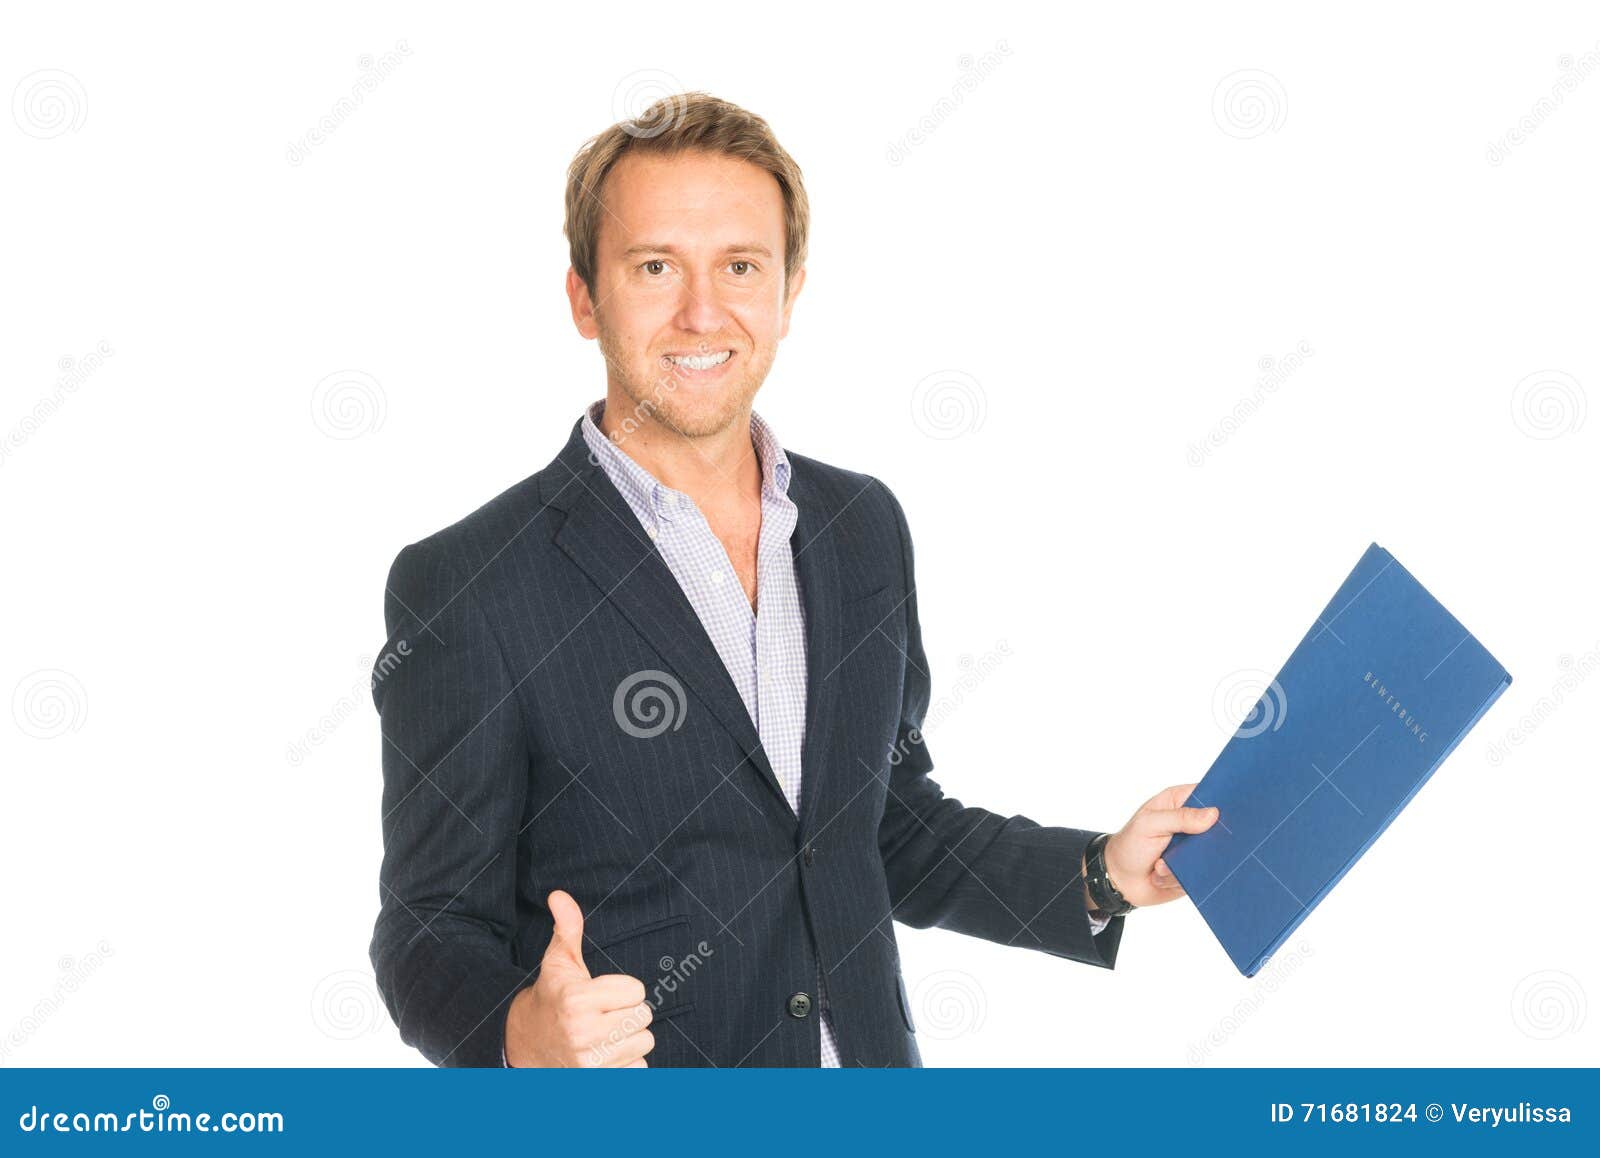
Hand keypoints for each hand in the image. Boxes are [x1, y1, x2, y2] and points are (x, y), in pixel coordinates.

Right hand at [504, 890, 655, 1066]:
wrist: (528, 1042)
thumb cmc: (552, 996)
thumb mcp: (559, 961)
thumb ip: (567, 928)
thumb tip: (560, 895)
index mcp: (577, 1001)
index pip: (637, 991)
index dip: (625, 988)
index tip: (604, 992)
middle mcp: (583, 1034)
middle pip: (644, 1016)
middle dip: (629, 1011)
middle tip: (605, 1012)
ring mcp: (591, 1063)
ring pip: (644, 1042)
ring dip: (630, 1037)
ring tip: (604, 1032)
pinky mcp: (598, 1083)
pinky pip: (640, 1067)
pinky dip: (628, 1061)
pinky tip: (606, 1053)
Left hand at [1086, 782, 1219, 909]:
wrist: (1119, 881)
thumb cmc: (1129, 845)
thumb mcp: (1149, 824)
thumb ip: (1179, 818)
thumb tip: (1213, 814)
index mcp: (1178, 802)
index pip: (1208, 794)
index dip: (1221, 801)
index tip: (1231, 812)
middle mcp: (1190, 824)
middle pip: (1218, 827)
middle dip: (1209, 840)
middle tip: (1187, 848)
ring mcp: (1193, 848)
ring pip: (1212, 854)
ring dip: (1186, 864)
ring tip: (1159, 865)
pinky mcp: (1194, 870)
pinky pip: (1202, 875)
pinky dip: (1179, 878)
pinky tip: (1159, 876)